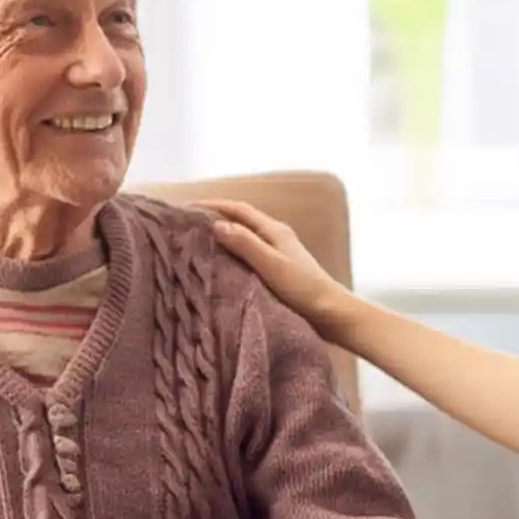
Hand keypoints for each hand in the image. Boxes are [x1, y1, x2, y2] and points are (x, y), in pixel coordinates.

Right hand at [196, 199, 352, 328]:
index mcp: (274, 230)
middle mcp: (275, 236)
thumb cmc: (303, 289)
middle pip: (240, 219)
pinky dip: (232, 252)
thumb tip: (216, 224)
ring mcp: (278, 252)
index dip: (212, 205)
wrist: (331, 313)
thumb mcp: (271, 265)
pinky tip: (221, 264)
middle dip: (214, 217)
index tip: (186, 208)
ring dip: (223, 234)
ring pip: (244, 236)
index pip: (238, 209)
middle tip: (187, 223)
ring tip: (197, 242)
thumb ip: (245, 244)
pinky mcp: (278, 269)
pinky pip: (248, 252)